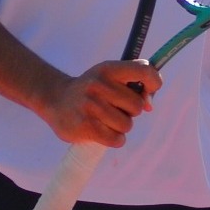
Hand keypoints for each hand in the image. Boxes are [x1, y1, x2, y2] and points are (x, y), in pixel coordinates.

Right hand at [39, 59, 158, 147]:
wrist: (55, 100)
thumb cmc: (91, 90)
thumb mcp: (108, 77)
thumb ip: (133, 84)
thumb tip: (150, 105)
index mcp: (108, 69)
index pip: (143, 71)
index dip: (154, 82)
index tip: (149, 90)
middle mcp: (98, 85)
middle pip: (137, 106)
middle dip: (130, 111)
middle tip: (115, 108)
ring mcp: (90, 106)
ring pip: (127, 125)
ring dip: (120, 126)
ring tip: (105, 120)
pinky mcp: (85, 126)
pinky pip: (116, 139)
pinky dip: (114, 139)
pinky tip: (103, 132)